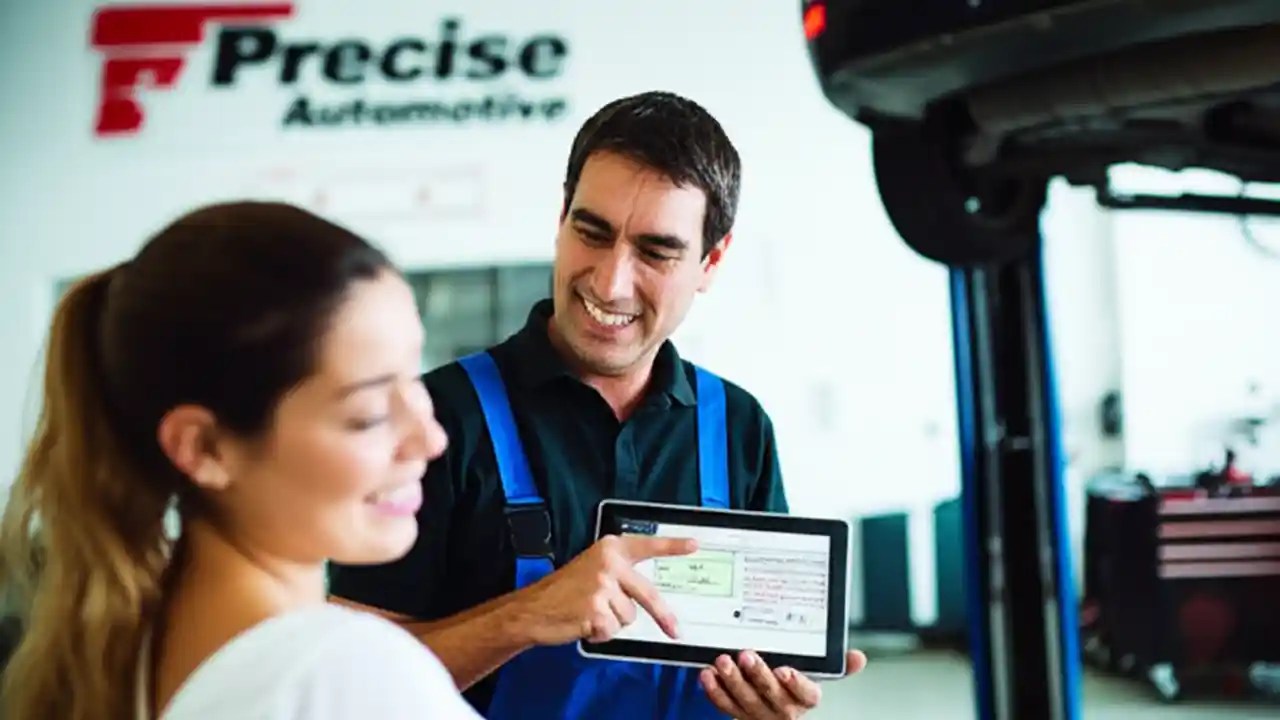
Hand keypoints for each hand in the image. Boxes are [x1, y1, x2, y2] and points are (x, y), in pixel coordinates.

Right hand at [512, 534, 697, 645]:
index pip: (647, 545)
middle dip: (663, 616)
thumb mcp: (591, 569)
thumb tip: (648, 595)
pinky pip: (613, 630)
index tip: (694, 545)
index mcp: (610, 549)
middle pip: (647, 594)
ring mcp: (602, 587)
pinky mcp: (595, 610)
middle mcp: (608, 564)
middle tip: (674, 630)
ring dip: (613, 622)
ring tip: (590, 613)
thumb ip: (619, 574)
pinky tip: (584, 623)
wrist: (532, 609)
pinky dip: (601, 633)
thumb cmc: (562, 592)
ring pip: (629, 616)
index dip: (672, 546)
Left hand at [699, 649, 867, 718]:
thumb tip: (859, 657)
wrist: (771, 706)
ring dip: (733, 682)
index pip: (807, 695)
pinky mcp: (737, 715)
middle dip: (759, 676)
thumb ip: (837, 666)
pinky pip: (724, 707)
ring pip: (745, 702)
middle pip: (772, 696)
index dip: (796, 683)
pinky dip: (714, 692)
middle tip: (746, 655)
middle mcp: (785, 711)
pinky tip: (707, 674)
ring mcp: (759, 715)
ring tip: (723, 661)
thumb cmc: (792, 685)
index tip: (784, 669)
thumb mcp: (815, 673)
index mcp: (805, 698)